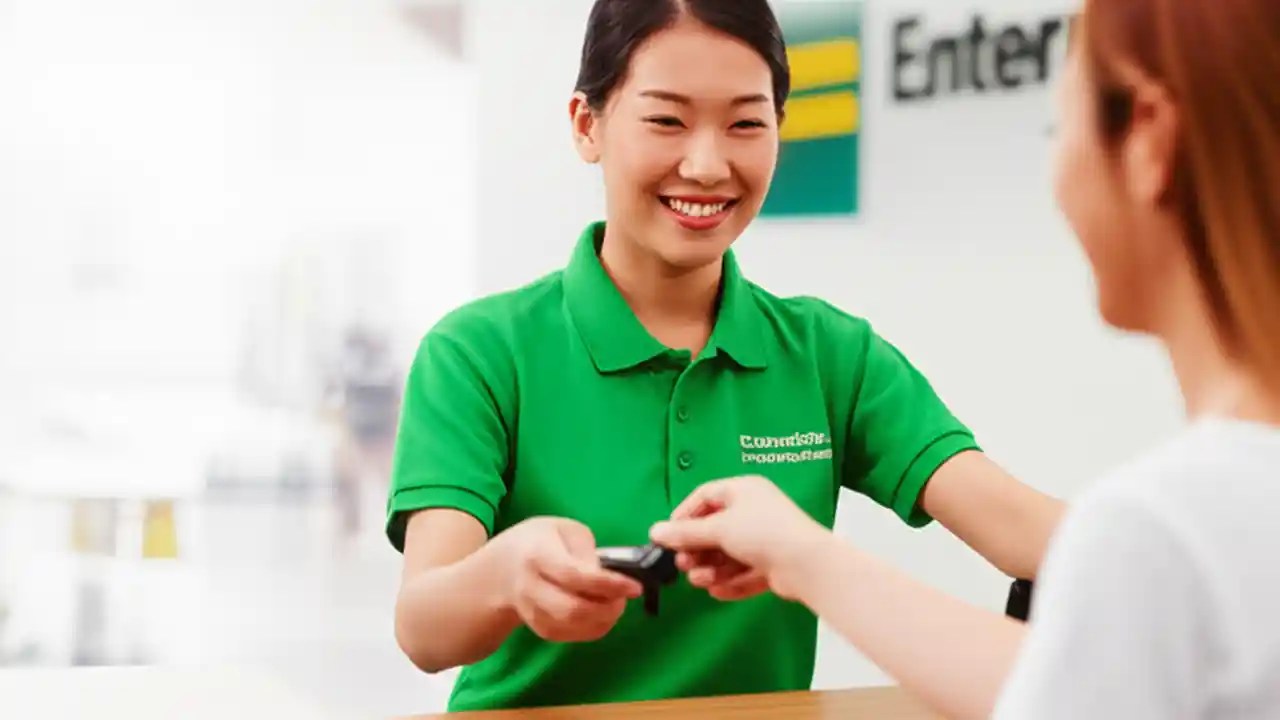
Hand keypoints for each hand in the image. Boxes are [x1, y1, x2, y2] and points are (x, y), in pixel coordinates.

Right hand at [492, 517, 642, 641]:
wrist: (500, 570)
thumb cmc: (538, 542)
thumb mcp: (563, 529)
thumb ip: (586, 550)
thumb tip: (607, 576)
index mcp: (538, 555)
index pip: (575, 576)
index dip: (609, 584)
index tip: (634, 586)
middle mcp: (531, 588)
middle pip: (573, 609)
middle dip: (608, 608)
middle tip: (625, 597)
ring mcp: (532, 612)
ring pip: (573, 627)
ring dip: (604, 619)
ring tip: (616, 603)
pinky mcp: (539, 629)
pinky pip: (571, 636)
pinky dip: (593, 628)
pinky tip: (602, 613)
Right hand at [649, 476, 826, 600]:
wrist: (806, 563)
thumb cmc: (761, 532)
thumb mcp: (718, 529)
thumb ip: (685, 533)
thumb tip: (655, 532)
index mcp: (743, 490)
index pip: (705, 496)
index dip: (684, 515)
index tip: (668, 536)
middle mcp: (754, 511)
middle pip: (715, 529)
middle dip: (697, 549)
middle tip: (683, 564)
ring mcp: (764, 539)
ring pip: (728, 554)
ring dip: (711, 568)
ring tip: (700, 580)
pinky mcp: (772, 564)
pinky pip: (744, 572)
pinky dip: (730, 581)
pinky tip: (717, 590)